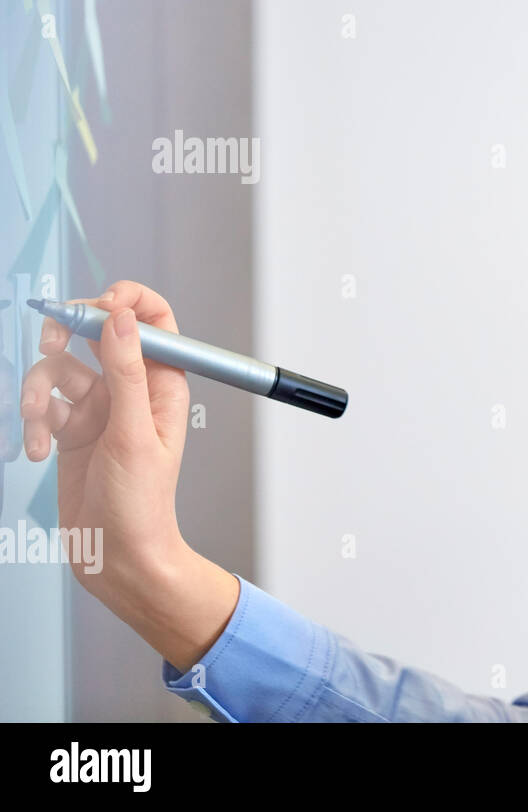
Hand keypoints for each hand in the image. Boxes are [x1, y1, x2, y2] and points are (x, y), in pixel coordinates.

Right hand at [20, 281, 190, 594]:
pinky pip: (43, 404)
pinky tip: (37, 452)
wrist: (117, 557)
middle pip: (96, 330)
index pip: (151, 317)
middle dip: (68, 332)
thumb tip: (122, 319)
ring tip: (37, 422)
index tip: (94, 307)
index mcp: (164, 382)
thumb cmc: (141, 504)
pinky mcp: (70, 429)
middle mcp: (132, 388)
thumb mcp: (133, 434)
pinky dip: (33, 422)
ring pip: (59, 368)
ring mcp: (100, 408)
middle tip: (52, 344)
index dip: (123, 300)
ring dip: (38, 390)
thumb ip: (126, 373)